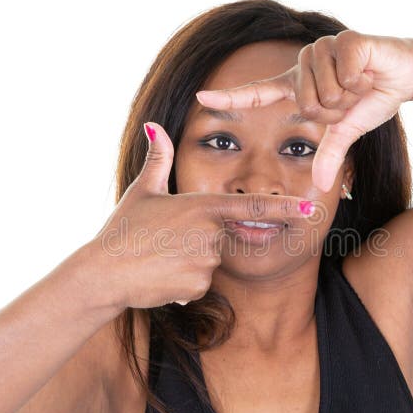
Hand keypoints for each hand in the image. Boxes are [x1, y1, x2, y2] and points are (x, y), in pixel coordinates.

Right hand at [82, 122, 314, 308]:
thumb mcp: (143, 190)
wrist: (104, 272)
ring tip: (158, 259)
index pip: (253, 205)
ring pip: (209, 263)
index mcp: (202, 206)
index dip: (284, 208)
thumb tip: (153, 126)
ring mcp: (207, 261)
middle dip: (196, 243)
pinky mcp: (198, 287)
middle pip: (219, 238)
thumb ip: (158, 158)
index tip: (309, 208)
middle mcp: (211, 233)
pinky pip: (199, 284)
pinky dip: (182, 283)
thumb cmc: (122, 229)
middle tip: (163, 243)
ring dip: (188, 263)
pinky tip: (160, 277)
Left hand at [195, 30, 412, 192]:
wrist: (408, 74)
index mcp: (297, 85)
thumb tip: (321, 188)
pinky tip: (369, 71)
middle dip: (336, 111)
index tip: (202, 98)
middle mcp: (303, 64)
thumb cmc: (372, 99)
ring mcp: (321, 49)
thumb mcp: (346, 131)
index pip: (258, 93)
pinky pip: (344, 75)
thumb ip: (329, 155)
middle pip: (306, 105)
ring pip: (324, 92)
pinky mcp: (343, 39)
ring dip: (350, 96)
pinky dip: (362, 81)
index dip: (230, 98)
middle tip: (352, 98)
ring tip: (361, 83)